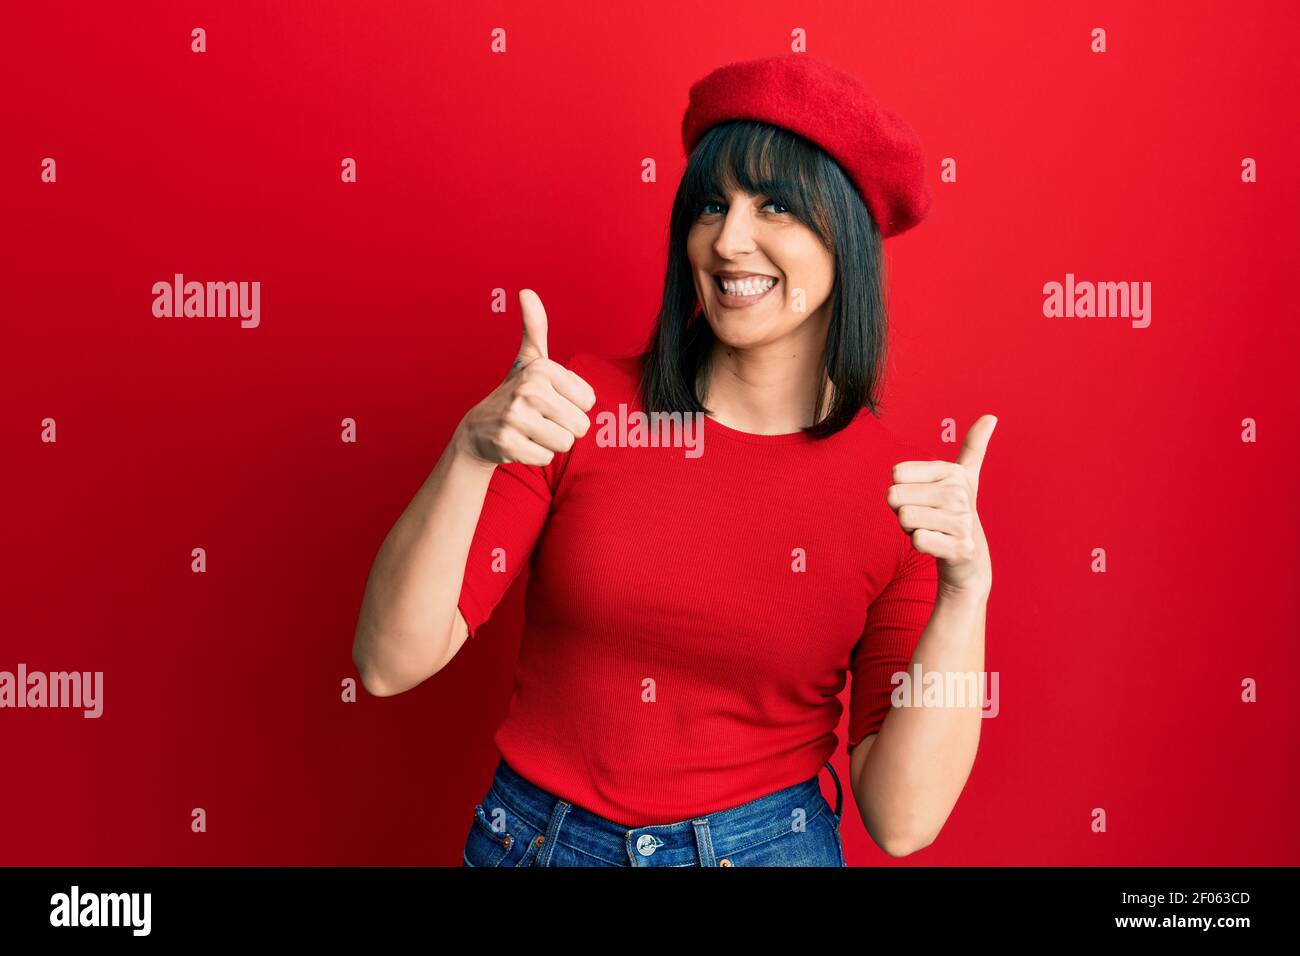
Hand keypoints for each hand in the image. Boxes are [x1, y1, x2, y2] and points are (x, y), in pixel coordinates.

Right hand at [455, 289, 596, 467]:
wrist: (478, 430)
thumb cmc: (514, 393)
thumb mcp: (528, 360)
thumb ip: (534, 327)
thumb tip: (526, 291)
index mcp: (541, 369)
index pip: (588, 402)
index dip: (572, 407)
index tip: (550, 401)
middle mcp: (528, 389)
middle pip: (580, 426)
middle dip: (564, 428)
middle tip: (541, 420)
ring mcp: (515, 417)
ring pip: (564, 443)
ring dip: (550, 443)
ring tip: (532, 431)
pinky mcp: (507, 444)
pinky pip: (545, 458)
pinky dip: (535, 455)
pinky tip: (520, 443)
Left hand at [886, 415, 997, 595]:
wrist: (969, 556)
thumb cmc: (954, 511)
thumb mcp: (963, 476)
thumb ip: (974, 446)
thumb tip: (991, 416)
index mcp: (954, 473)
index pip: (897, 474)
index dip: (902, 489)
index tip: (923, 497)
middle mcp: (960, 494)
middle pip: (895, 497)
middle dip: (903, 511)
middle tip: (925, 517)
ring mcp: (962, 521)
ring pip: (904, 518)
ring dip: (909, 529)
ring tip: (931, 529)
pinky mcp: (959, 547)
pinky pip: (918, 540)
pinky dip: (920, 544)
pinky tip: (937, 544)